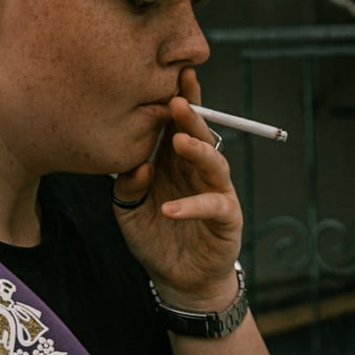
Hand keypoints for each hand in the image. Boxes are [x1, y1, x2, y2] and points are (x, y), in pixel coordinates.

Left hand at [111, 67, 242, 310]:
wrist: (177, 279)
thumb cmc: (155, 236)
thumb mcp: (128, 209)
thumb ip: (127, 185)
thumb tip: (138, 165)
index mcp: (175, 161)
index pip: (176, 125)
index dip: (177, 101)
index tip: (170, 75)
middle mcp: (197, 171)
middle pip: (199, 135)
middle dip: (190, 115)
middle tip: (177, 98)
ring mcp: (216, 191)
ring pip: (214, 163)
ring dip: (198, 150)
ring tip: (180, 141)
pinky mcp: (227, 218)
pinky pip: (212, 206)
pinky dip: (192, 206)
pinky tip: (170, 209)